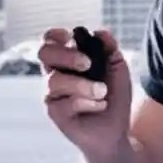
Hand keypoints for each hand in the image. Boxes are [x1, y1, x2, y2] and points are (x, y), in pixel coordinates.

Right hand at [38, 27, 132, 162]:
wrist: (117, 130)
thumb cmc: (114, 98)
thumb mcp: (118, 69)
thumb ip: (110, 49)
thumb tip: (100, 32)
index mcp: (68, 61)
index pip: (50, 41)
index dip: (56, 36)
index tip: (70, 37)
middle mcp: (56, 75)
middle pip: (44, 54)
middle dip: (66, 55)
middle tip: (87, 64)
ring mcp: (53, 94)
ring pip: (55, 80)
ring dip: (84, 85)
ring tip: (102, 92)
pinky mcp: (55, 113)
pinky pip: (65, 103)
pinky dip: (86, 102)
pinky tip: (99, 105)